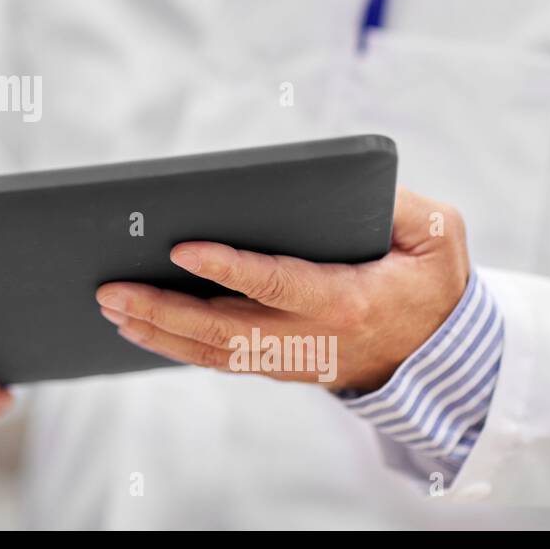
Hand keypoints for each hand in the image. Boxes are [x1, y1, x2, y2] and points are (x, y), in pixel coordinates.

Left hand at [95, 188, 470, 391]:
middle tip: (109, 290)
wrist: (440, 354)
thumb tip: (349, 183)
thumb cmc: (431, 280)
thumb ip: (399, 206)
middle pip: (224, 329)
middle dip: (162, 310)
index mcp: (347, 299)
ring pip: (212, 352)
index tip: (179, 249)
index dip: (227, 268)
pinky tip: (136, 325)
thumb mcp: (437, 233)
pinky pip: (218, 358)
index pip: (276, 283)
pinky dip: (173, 345)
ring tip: (109, 307)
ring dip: (157, 331)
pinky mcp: (276, 365)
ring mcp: (290, 358)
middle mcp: (311, 337)